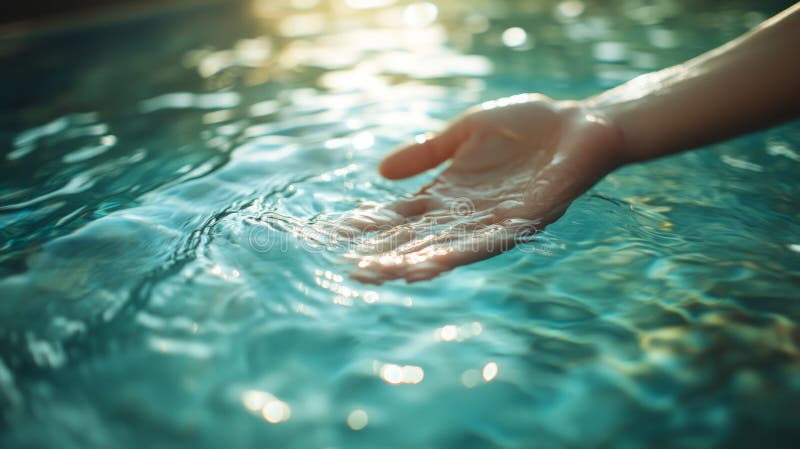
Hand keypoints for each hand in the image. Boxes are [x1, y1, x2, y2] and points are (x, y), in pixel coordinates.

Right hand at [346, 94, 625, 283]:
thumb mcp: (466, 131)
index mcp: (452, 192)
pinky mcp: (528, 219)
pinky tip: (437, 265)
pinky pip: (492, 241)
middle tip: (354, 272)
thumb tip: (380, 172)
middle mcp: (469, 213)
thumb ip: (428, 151)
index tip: (335, 234)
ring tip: (387, 276)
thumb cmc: (528, 124)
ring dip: (418, 263)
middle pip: (421, 239)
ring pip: (451, 248)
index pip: (403, 215)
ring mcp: (497, 219)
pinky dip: (463, 254)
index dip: (372, 224)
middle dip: (389, 256)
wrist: (582, 123)